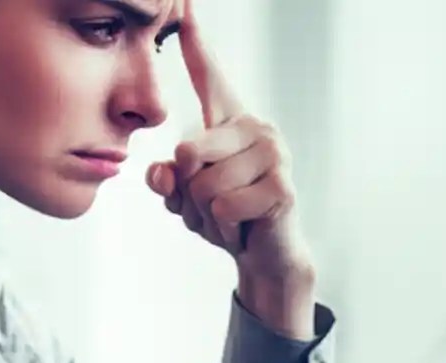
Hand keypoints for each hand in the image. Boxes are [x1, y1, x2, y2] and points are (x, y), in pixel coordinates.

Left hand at [145, 0, 314, 289]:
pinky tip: (244, 228)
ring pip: (203, 185)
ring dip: (206, 215)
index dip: (195, 44)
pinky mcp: (281, 185)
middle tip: (212, 205)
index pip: (210, 77)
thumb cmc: (226, 216)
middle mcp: (256, 127)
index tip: (184, 6)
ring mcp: (273, 154)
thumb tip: (163, 172)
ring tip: (230, 217)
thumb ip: (167, 180)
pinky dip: (224, 228)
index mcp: (230, 123)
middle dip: (187, 191)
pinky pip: (224, 208)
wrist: (265, 256)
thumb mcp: (184, 196)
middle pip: (187, 151)